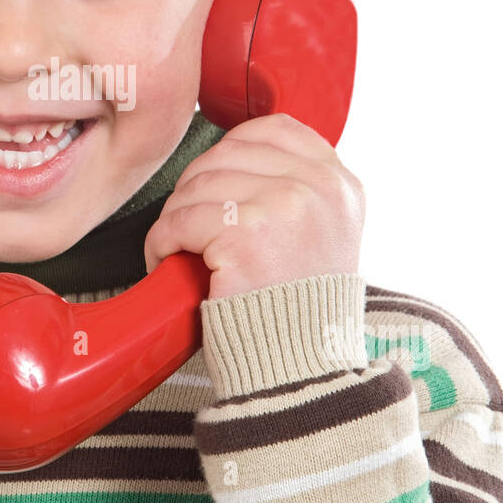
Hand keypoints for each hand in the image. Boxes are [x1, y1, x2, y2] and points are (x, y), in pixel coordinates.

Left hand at [143, 113, 365, 300]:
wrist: (299, 372)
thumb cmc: (297, 310)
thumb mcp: (323, 234)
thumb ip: (297, 190)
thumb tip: (235, 154)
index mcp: (340, 183)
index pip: (272, 130)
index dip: (230, 152)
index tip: (215, 188)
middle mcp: (321, 187)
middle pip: (226, 154)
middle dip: (195, 189)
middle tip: (188, 227)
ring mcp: (286, 205)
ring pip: (197, 185)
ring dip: (174, 218)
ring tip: (178, 250)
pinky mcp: (246, 235)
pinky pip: (179, 220)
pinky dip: (161, 242)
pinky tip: (168, 262)